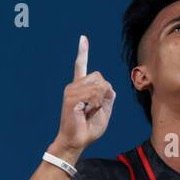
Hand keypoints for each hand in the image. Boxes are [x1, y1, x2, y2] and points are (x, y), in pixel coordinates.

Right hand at [54, 35, 115, 153]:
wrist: (78, 141)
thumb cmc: (89, 129)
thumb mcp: (105, 112)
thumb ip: (109, 97)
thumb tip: (108, 87)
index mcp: (81, 88)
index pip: (81, 66)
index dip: (83, 52)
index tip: (83, 38)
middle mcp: (74, 86)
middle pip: (100, 77)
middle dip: (104, 93)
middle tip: (94, 108)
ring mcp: (71, 90)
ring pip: (99, 86)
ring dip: (100, 101)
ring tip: (88, 111)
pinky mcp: (70, 97)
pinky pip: (93, 94)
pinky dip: (95, 105)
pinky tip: (86, 112)